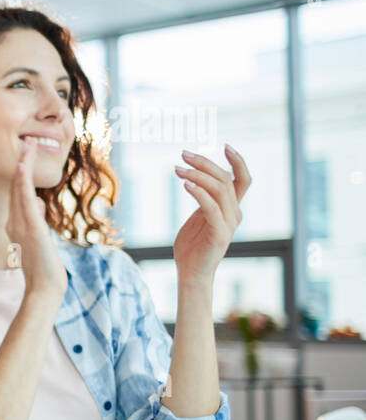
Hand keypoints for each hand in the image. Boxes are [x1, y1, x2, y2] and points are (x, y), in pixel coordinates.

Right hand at [7, 138, 66, 304]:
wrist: (45, 286)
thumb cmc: (43, 266)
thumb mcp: (40, 238)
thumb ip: (36, 219)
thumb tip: (37, 203)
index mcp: (15, 224)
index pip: (17, 194)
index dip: (20, 173)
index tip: (26, 155)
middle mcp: (14, 221)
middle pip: (16, 187)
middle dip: (22, 163)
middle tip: (27, 142)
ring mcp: (21, 224)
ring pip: (19, 189)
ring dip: (23, 166)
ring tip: (28, 146)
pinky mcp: (31, 227)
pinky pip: (24, 200)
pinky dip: (22, 182)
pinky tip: (23, 167)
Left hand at [173, 145, 250, 287]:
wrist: (190, 273)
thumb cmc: (191, 247)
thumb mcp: (199, 217)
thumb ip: (204, 200)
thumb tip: (197, 180)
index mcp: (231, 209)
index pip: (242, 180)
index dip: (238, 161)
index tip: (225, 145)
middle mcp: (234, 214)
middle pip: (226, 179)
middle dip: (205, 163)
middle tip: (183, 154)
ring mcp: (228, 224)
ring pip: (219, 189)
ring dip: (198, 175)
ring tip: (178, 168)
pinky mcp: (219, 234)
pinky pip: (210, 207)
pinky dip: (198, 192)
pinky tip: (185, 183)